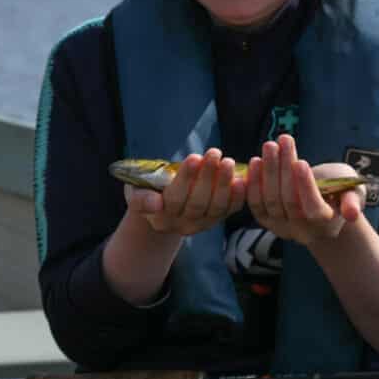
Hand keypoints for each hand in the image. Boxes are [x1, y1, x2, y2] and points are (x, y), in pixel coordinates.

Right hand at [123, 148, 246, 236]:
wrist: (161, 206)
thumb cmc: (146, 193)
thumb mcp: (135, 194)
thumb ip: (141, 199)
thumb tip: (155, 203)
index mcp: (162, 219)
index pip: (175, 199)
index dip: (186, 178)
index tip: (194, 157)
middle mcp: (184, 225)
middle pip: (199, 203)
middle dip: (208, 176)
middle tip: (214, 153)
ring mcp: (203, 224)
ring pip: (217, 207)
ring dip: (225, 183)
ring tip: (228, 161)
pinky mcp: (218, 219)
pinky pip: (231, 210)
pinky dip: (238, 196)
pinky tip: (243, 179)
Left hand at [246, 134, 362, 245]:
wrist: (322, 204)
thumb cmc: (340, 191)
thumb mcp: (354, 192)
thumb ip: (353, 200)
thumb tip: (352, 213)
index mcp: (325, 225)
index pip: (313, 209)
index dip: (306, 186)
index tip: (300, 162)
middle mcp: (301, 231)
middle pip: (288, 202)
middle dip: (282, 170)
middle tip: (280, 142)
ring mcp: (280, 227)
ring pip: (270, 201)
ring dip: (267, 171)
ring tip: (270, 146)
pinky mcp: (265, 220)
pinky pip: (255, 203)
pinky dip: (253, 183)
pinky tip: (255, 161)